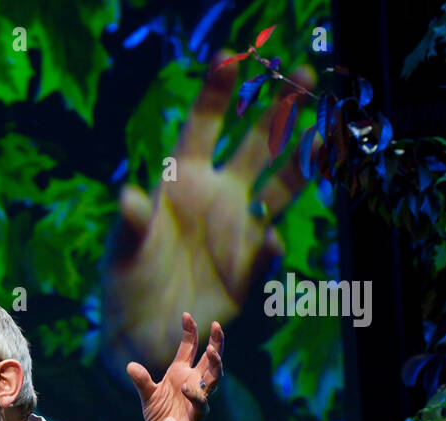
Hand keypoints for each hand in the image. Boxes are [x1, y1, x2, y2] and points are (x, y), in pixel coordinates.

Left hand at [103, 48, 314, 369]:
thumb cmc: (126, 286)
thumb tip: (126, 195)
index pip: (203, 128)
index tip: (230, 56)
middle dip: (281, 110)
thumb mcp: (123, 254)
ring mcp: (238, 231)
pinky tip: (268, 241)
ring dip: (303, 163)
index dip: (217, 93)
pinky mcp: (248, 269)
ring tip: (323, 138)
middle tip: (307, 74)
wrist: (143, 338)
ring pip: (281, 188)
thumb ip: (130, 225)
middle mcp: (217, 198)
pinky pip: (267, 249)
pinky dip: (270, 245)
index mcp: (182, 183)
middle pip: (256, 144)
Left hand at [126, 312, 223, 420]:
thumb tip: (130, 365)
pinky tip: (188, 387)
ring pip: (213, 379)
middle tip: (217, 326)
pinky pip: (201, 404)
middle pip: (211, 360)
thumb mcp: (148, 396)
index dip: (191, 332)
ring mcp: (197, 399)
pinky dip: (196, 395)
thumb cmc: (161, 416)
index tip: (187, 315)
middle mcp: (193, 383)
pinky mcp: (197, 417)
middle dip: (216, 343)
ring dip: (216, 365)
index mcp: (182, 374)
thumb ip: (142, 381)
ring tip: (213, 350)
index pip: (190, 348)